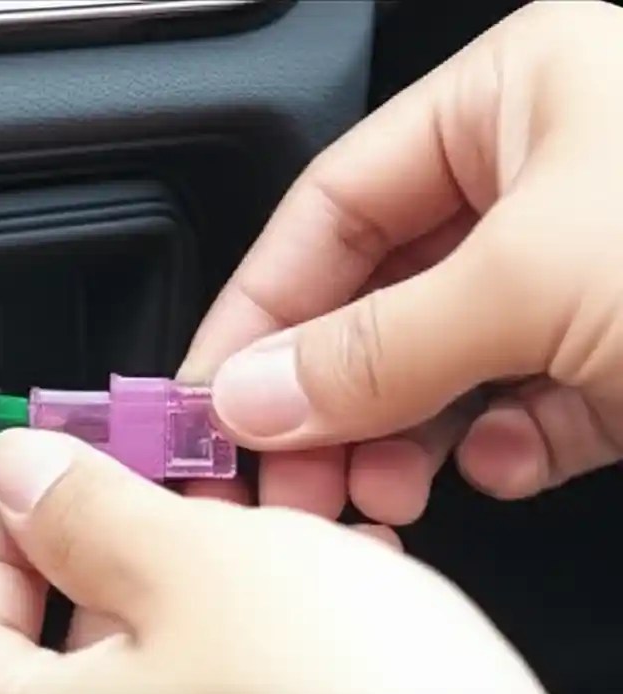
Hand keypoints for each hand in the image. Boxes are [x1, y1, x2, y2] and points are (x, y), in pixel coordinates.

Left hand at [0, 429, 563, 693]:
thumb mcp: (197, 568)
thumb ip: (87, 512)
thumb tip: (19, 470)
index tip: (42, 483)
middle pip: (82, 632)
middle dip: (140, 532)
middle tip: (185, 469)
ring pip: (179, 650)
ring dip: (224, 565)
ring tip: (288, 508)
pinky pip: (247, 685)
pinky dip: (280, 624)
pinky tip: (346, 574)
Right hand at [179, 1, 622, 528]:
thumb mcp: (537, 282)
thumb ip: (377, 349)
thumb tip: (251, 394)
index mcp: (517, 98)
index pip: (333, 202)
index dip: (259, 307)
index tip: (210, 397)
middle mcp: (550, 172)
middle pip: (382, 292)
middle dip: (330, 395)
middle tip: (283, 472)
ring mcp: (594, 264)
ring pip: (450, 358)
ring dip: (403, 436)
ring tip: (381, 493)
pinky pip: (532, 402)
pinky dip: (503, 447)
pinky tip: (502, 465)